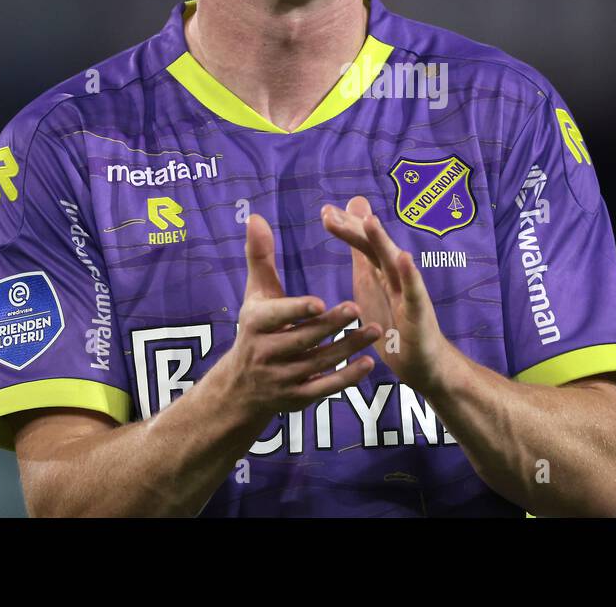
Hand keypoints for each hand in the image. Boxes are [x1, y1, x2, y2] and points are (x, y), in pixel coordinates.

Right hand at [221, 214, 379, 418]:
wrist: (241, 388)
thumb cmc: (255, 328)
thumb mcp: (254, 294)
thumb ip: (259, 256)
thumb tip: (255, 216)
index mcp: (254, 324)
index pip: (276, 317)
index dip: (296, 310)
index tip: (319, 301)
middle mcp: (265, 354)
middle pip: (302, 339)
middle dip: (330, 326)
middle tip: (358, 308)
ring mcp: (281, 379)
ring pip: (318, 363)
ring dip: (347, 348)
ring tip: (374, 329)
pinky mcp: (297, 399)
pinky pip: (324, 389)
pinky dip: (346, 378)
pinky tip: (369, 363)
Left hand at [321, 196, 450, 393]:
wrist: (423, 362)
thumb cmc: (395, 320)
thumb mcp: (372, 283)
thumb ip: (363, 253)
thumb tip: (355, 223)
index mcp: (379, 270)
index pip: (361, 243)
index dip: (345, 226)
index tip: (324, 210)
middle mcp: (394, 275)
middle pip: (372, 247)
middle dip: (354, 228)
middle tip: (330, 214)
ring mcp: (408, 292)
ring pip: (393, 263)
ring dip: (382, 241)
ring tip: (369, 222)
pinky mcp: (419, 312)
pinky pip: (414, 292)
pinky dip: (410, 275)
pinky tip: (404, 259)